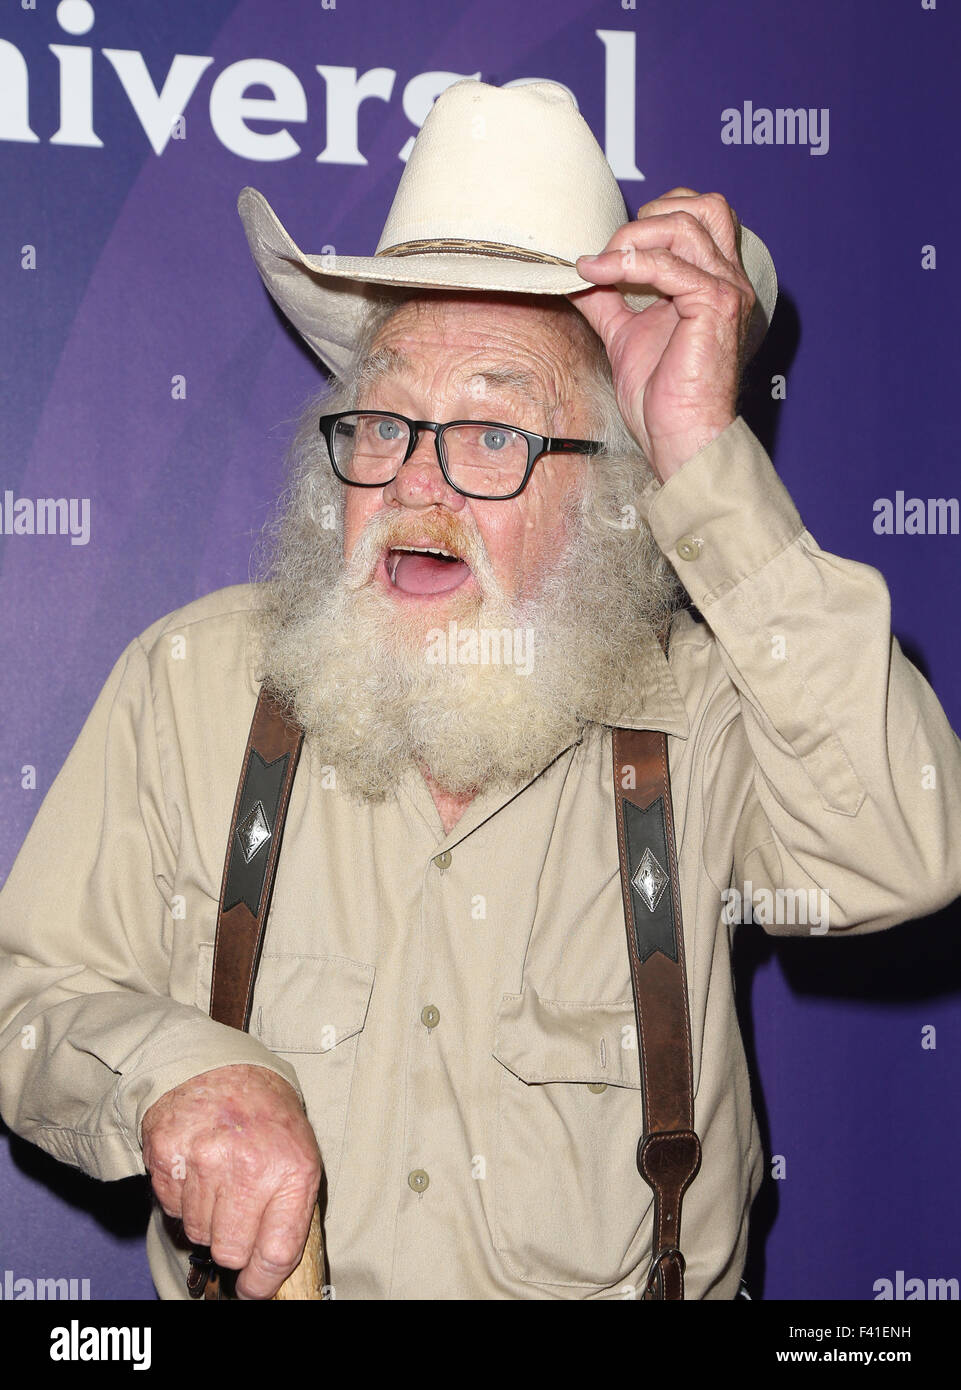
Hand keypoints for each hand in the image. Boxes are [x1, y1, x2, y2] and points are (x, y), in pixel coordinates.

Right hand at [141, 1063, 320, 1299]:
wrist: (219, 1065)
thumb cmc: (265, 1117)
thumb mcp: (299, 1154)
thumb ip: (291, 1212)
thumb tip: (271, 1272)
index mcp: (291, 1168)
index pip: (276, 1251)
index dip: (263, 1281)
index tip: (254, 1289)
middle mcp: (248, 1166)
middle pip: (230, 1252)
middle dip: (233, 1244)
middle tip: (237, 1213)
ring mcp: (204, 1160)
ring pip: (198, 1234)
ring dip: (207, 1218)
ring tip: (219, 1179)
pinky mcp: (167, 1156)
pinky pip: (172, 1210)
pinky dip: (183, 1199)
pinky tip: (196, 1169)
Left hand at [569, 188, 755, 482]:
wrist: (680, 437)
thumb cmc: (663, 398)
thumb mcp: (625, 335)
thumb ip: (608, 300)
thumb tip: (579, 274)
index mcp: (713, 282)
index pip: (699, 215)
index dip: (653, 217)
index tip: (610, 249)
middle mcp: (728, 280)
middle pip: (702, 205)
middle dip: (648, 216)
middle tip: (610, 250)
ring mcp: (727, 290)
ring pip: (683, 225)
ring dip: (630, 238)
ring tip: (598, 266)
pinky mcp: (716, 304)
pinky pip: (668, 265)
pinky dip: (626, 263)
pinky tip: (595, 275)